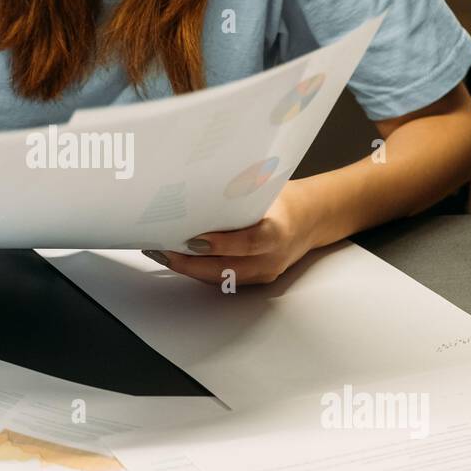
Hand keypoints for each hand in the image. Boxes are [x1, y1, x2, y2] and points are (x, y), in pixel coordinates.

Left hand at [142, 181, 317, 287]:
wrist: (310, 220)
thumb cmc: (282, 201)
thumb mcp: (265, 191)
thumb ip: (238, 196)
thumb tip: (198, 190)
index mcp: (278, 231)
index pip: (247, 243)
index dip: (219, 244)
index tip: (191, 240)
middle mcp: (271, 258)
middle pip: (226, 269)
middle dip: (189, 262)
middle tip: (161, 249)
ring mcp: (264, 273)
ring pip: (221, 278)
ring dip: (188, 269)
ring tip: (161, 253)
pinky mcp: (256, 280)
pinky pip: (224, 280)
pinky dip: (199, 271)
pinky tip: (179, 259)